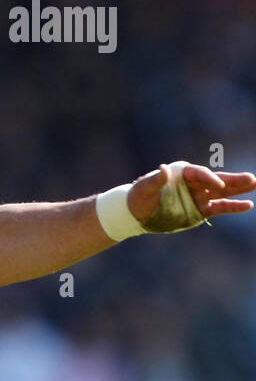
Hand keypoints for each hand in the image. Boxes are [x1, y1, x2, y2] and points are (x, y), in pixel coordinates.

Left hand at [130, 162, 254, 229]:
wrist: (137, 212)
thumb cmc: (139, 196)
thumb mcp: (144, 188)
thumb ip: (156, 180)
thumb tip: (163, 169)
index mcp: (183, 173)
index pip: (200, 174)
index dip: (209, 178)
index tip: (217, 184)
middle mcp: (195, 183)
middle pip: (217, 180)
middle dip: (234, 180)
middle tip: (251, 178)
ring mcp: (199, 196)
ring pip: (222, 192)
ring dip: (238, 190)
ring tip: (255, 184)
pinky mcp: (201, 210)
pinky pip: (219, 207)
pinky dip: (233, 206)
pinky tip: (247, 205)